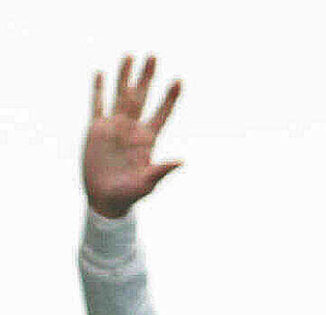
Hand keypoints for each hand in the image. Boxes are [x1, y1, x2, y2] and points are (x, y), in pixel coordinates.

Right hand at [83, 56, 182, 217]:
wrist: (104, 200)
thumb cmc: (128, 196)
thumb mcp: (146, 184)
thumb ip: (161, 171)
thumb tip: (181, 161)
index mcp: (146, 140)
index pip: (161, 114)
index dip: (170, 98)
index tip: (179, 81)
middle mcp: (131, 129)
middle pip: (141, 97)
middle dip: (147, 77)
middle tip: (153, 56)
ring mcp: (114, 127)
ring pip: (120, 95)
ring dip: (125, 76)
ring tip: (129, 55)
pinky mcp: (96, 130)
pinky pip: (98, 105)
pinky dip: (99, 90)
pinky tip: (101, 74)